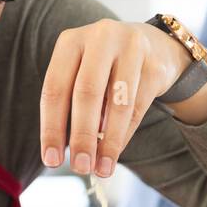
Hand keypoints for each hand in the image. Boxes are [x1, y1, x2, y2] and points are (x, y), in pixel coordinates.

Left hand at [39, 19, 196, 179]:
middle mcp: (100, 38)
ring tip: (101, 168)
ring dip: (108, 142)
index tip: (51, 160)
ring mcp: (131, 48)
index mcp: (71, 41)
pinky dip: (124, 134)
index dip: (51, 127)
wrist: (153, 46)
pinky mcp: (155, 65)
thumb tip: (69, 152)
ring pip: (118, 103)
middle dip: (82, 136)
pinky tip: (115, 151)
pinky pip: (138, 108)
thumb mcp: (82, 75)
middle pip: (87, 93)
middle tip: (80, 167)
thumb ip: (72, 105)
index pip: (55, 88)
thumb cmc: (106, 68)